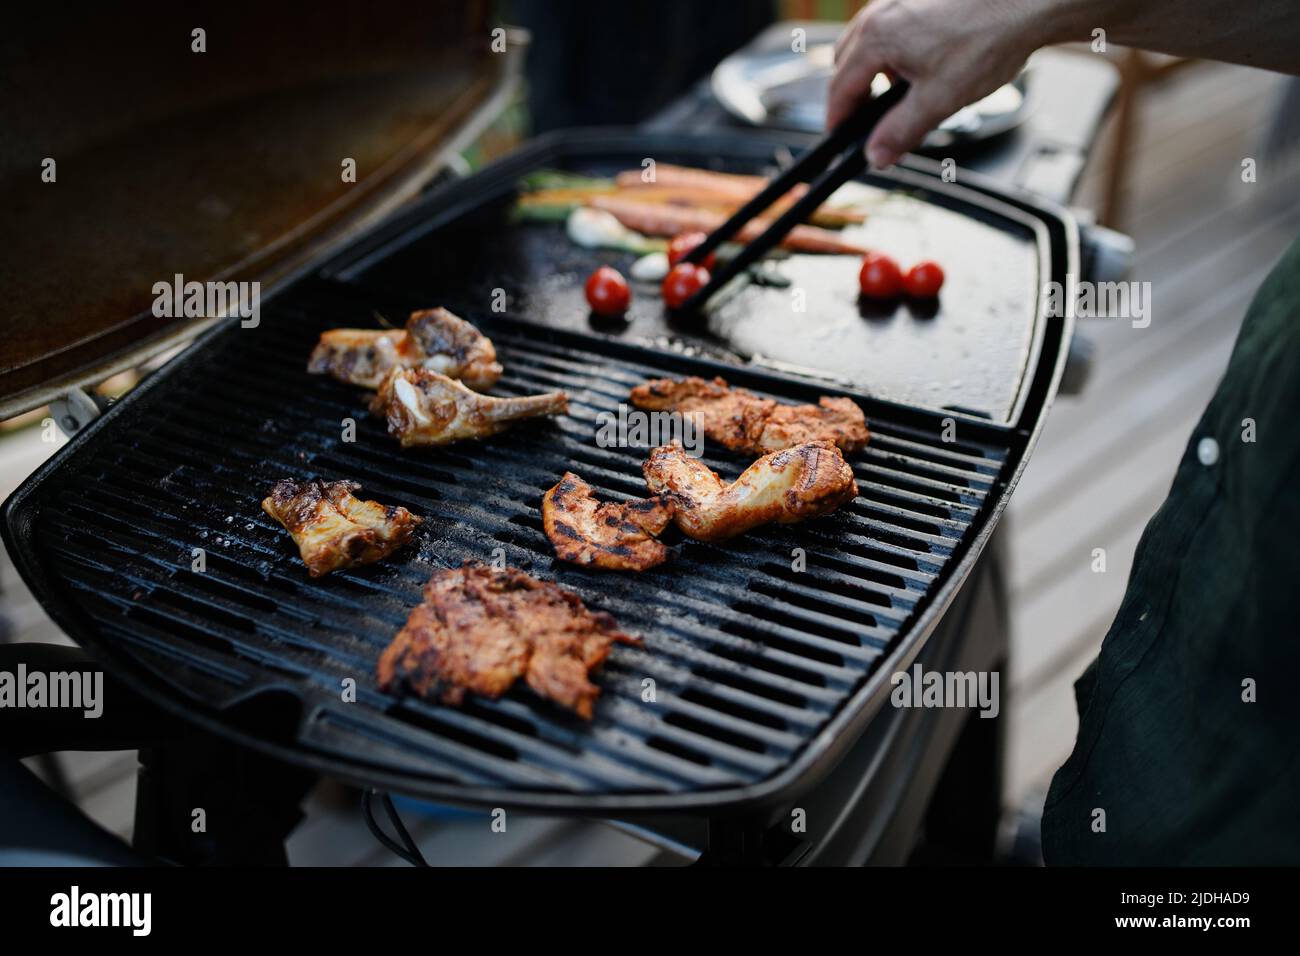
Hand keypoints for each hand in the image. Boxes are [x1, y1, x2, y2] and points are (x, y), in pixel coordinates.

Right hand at [828, 0, 1044, 167]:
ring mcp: (899, 0)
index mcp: (877, 37)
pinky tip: (924, 67)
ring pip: (868, 43)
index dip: (837, 119)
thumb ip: (901, 131)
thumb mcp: (939, 100)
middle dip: (853, 95)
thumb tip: (876, 155)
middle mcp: (882, 12)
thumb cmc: (988, 39)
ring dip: (874, 73)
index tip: (840, 139)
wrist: (1028, 3)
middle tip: (870, 124)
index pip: (839, 87)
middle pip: (846, 62)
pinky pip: (892, 28)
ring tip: (903, 97)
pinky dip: (895, 52)